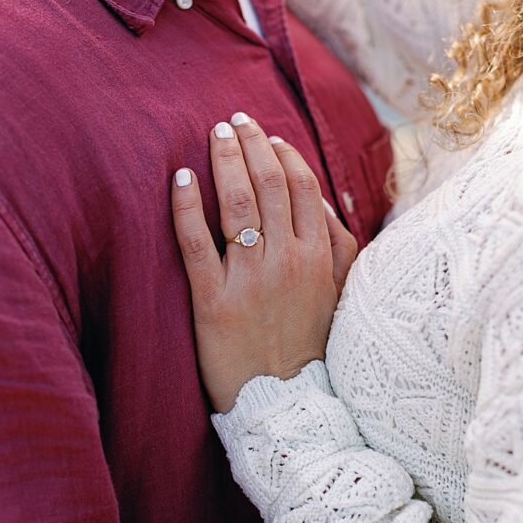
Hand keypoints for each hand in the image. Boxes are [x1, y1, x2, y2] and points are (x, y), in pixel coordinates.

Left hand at [171, 114, 358, 412]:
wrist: (288, 402)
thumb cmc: (312, 346)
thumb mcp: (341, 293)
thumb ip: (338, 244)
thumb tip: (320, 198)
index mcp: (320, 257)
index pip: (303, 188)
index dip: (285, 155)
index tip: (269, 135)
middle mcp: (288, 261)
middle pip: (270, 185)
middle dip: (252, 145)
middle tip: (234, 120)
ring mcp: (251, 280)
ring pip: (238, 204)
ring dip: (225, 161)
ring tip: (214, 134)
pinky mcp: (214, 301)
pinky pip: (197, 243)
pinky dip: (188, 206)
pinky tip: (181, 179)